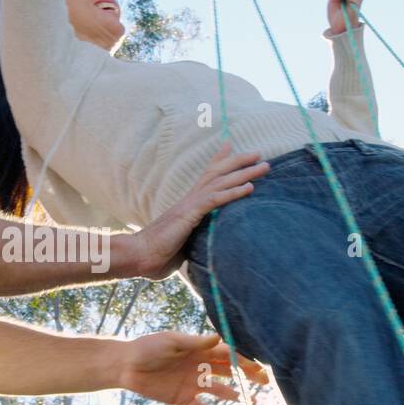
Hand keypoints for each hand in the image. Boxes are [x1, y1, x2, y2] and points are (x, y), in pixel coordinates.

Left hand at [119, 331, 268, 404]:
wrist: (126, 366)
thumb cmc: (147, 348)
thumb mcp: (171, 341)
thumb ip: (194, 343)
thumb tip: (218, 338)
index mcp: (199, 350)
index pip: (227, 355)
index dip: (243, 360)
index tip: (260, 367)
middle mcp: (200, 366)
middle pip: (229, 372)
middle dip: (248, 376)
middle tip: (267, 383)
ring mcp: (193, 383)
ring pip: (220, 390)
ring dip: (236, 396)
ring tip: (253, 404)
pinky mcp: (183, 398)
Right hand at [131, 143, 268, 280]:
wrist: (139, 257)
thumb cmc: (156, 255)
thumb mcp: (181, 245)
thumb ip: (193, 239)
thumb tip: (201, 247)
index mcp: (187, 205)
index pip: (205, 177)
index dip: (219, 161)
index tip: (231, 147)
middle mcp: (189, 200)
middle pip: (216, 173)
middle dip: (238, 162)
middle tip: (258, 154)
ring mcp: (189, 205)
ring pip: (220, 182)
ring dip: (244, 173)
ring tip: (264, 165)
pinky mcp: (189, 215)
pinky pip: (215, 199)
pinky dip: (233, 192)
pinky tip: (250, 187)